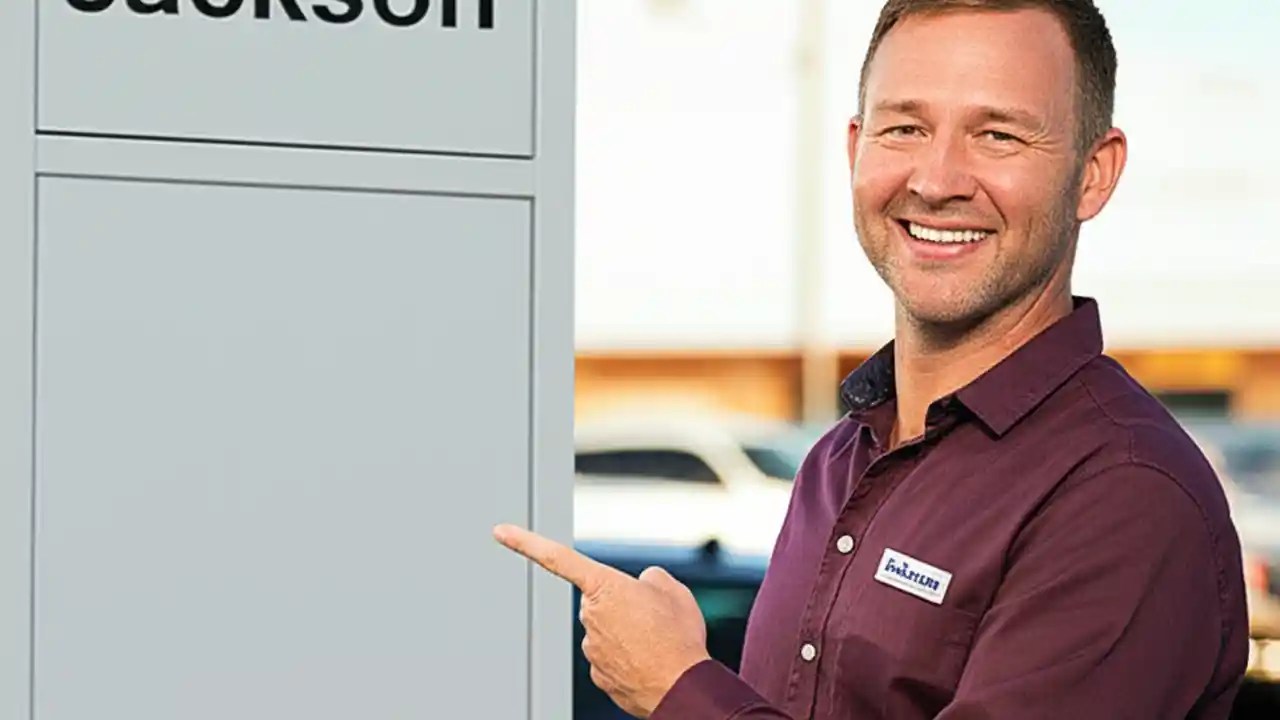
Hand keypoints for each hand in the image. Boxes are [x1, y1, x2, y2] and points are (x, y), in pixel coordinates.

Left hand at [493, 524, 710, 717]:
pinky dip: (630, 659)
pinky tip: (649, 662)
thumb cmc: (677, 638)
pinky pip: (613, 658)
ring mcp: (591, 649)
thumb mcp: (674, 591)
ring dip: (629, 634)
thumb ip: (651, 578)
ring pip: (609, 631)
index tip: (499, 532)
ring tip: (657, 643)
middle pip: (602, 601)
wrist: (682, 688)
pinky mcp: (599, 675)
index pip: (558, 558)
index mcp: (604, 587)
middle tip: (654, 619)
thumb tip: (643, 586)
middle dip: (623, 606)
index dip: (525, 542)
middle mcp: (590, 616)